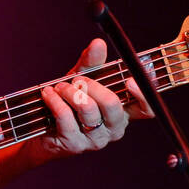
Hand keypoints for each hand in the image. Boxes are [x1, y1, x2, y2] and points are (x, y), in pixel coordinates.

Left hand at [33, 38, 154, 161]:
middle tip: (77, 80)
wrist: (41, 127)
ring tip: (59, 86)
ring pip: (88, 109)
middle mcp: (113, 129)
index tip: (129, 80)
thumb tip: (98, 43)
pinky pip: (66, 117)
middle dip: (91, 85)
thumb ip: (92, 63)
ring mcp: (95, 140)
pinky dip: (55, 101)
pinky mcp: (75, 145)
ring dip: (70, 92)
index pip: (146, 109)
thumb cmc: (68, 102)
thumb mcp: (82, 79)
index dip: (142, 95)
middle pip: (112, 104)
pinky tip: (48, 94)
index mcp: (123, 113)